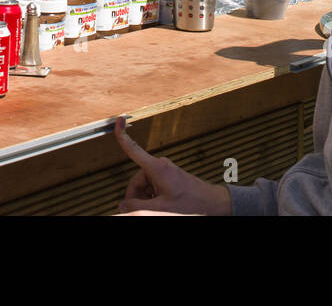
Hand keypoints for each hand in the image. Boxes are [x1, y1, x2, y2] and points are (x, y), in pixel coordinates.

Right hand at [114, 116, 231, 215]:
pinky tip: (159, 207)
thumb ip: (138, 207)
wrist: (213, 203)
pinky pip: (153, 187)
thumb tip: (123, 205)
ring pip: (144, 186)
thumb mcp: (161, 208)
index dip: (123, 135)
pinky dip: (152, 197)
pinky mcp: (169, 179)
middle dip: (135, 196)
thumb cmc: (191, 204)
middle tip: (136, 210)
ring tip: (154, 210)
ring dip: (144, 199)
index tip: (118, 120)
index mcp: (156, 168)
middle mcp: (160, 167)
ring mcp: (165, 172)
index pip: (134, 149)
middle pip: (137, 180)